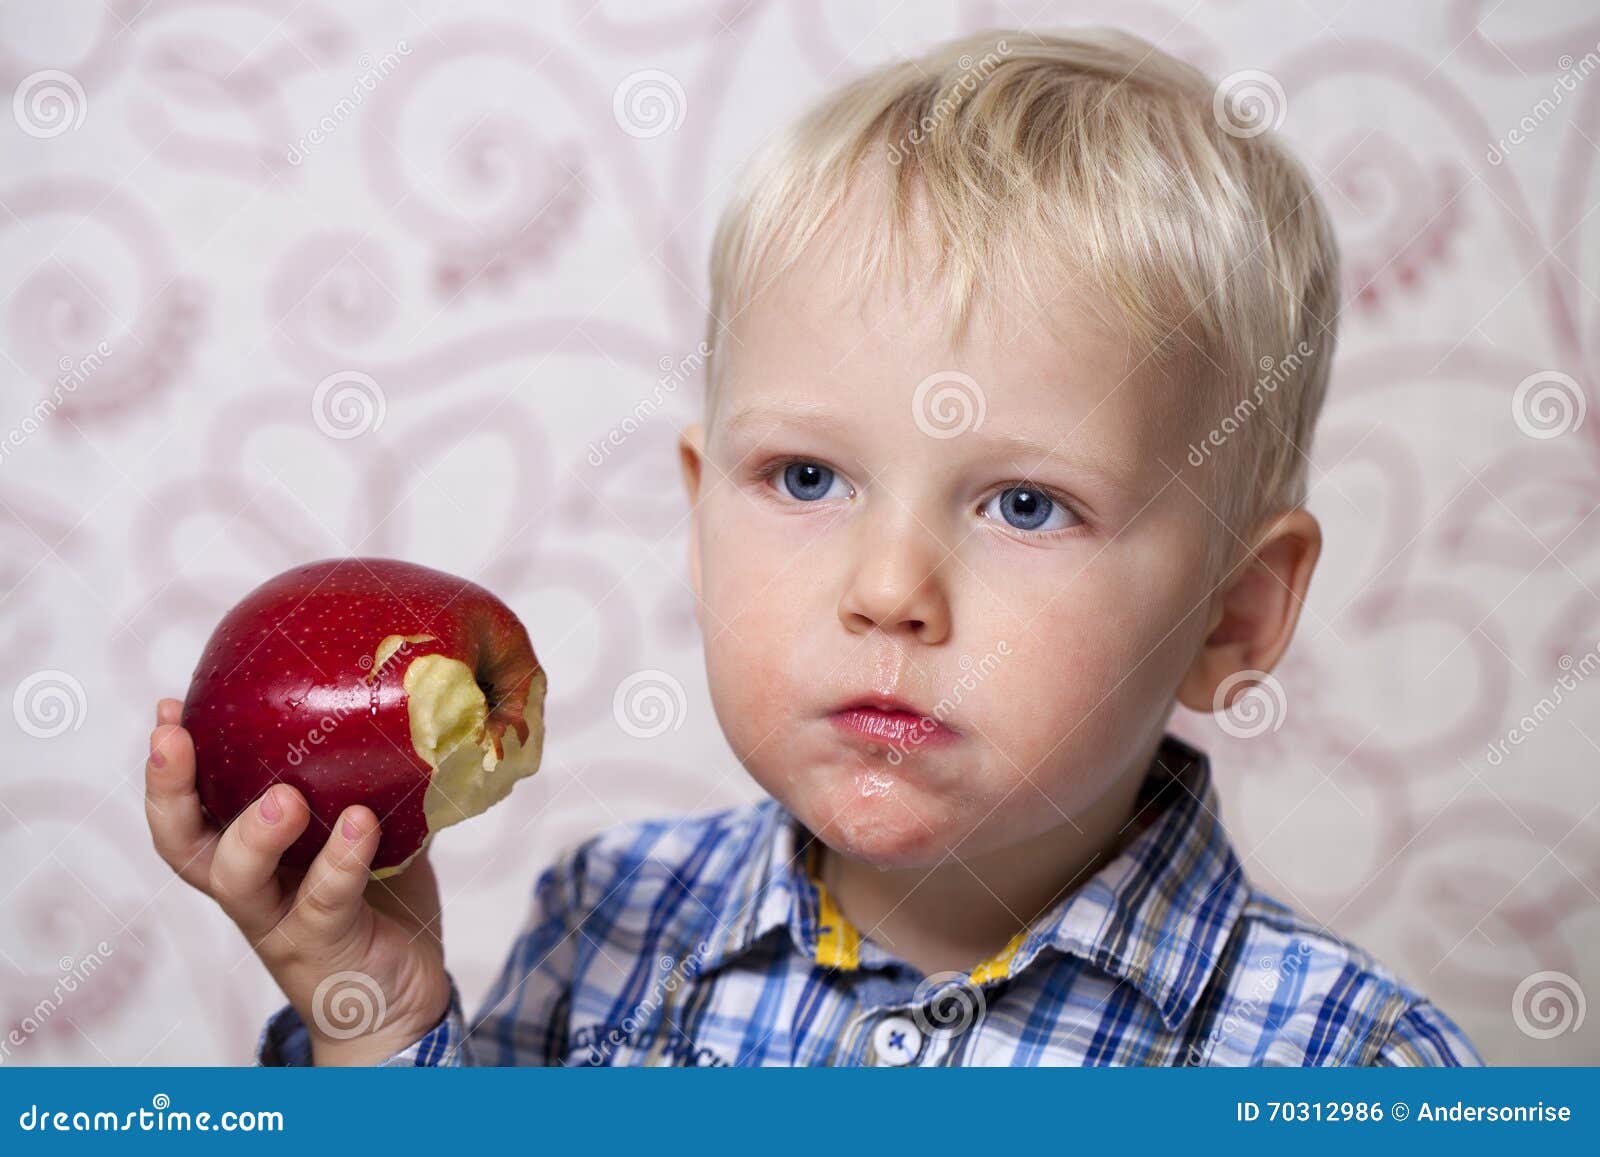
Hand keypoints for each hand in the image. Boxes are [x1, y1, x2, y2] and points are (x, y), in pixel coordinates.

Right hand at [144, 698, 452, 1064]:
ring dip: (255, 833)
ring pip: (240, 879)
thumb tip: (411, 705)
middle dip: (170, 789)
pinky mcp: (324, 946)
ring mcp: (280, 921)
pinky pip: (325, 900)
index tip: (169, 709)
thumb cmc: (378, 904)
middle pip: (184, 844)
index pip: (190, 809)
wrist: (401, 1000)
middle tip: (175, 738)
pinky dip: (342, 861)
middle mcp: (251, 888)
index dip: (170, 766)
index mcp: (250, 854)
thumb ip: (371, 781)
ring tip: (284, 798)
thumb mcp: (368, 832)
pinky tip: (362, 824)